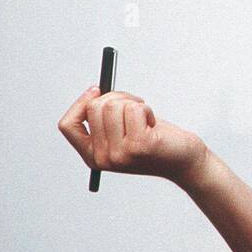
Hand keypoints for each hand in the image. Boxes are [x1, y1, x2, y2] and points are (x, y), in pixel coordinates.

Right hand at [58, 86, 208, 187]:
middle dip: (116, 98)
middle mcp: (103, 158)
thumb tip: (96, 90)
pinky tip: (153, 124)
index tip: (96, 89)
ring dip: (133, 103)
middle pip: (94, 108)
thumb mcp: (122, 133)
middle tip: (134, 106)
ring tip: (145, 119)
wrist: (184, 162)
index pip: (68, 126)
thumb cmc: (155, 142)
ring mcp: (120, 154)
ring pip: (113, 105)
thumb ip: (105, 118)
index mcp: (93, 156)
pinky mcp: (139, 145)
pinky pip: (133, 108)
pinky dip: (146, 109)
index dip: (80, 103)